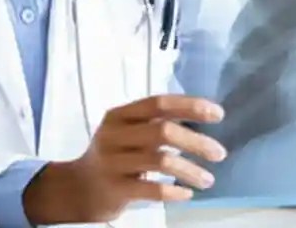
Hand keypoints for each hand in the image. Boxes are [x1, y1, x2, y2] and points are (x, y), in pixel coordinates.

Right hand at [22, 95, 226, 224]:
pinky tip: (187, 193)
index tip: (217, 114)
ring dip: (190, 170)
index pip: (159, 103)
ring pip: (161, 161)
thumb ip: (155, 122)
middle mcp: (114, 135)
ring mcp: (113, 162)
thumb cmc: (112, 156)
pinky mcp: (114, 189)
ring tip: (208, 179)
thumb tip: (202, 115)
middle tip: (219, 153)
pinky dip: (173, 191)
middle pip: (163, 131)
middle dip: (197, 142)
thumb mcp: (126, 131)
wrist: (76, 189)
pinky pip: (151, 189)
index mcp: (120, 115)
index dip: (190, 106)